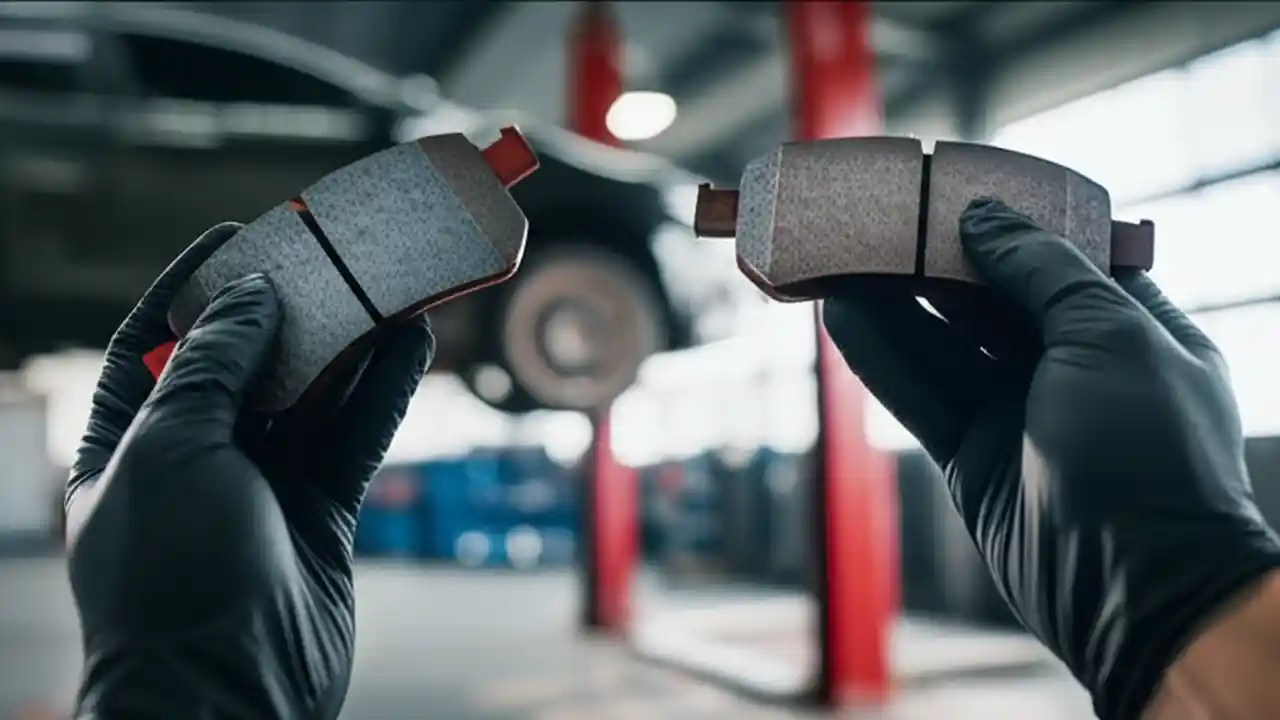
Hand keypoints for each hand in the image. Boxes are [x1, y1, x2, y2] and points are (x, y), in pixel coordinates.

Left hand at [65, 224, 432, 718]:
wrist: (229, 693)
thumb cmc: (173, 574)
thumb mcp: (173, 447)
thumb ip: (214, 365)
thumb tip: (251, 296)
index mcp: (129, 444)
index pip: (151, 343)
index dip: (193, 285)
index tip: (238, 233)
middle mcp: (194, 460)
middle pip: (246, 362)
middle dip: (286, 307)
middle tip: (330, 252)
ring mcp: (262, 489)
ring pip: (312, 396)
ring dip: (349, 343)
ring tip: (388, 285)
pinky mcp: (322, 515)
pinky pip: (356, 437)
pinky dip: (384, 390)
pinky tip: (412, 343)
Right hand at [822, 198, 1279, 719]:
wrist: (1132, 588)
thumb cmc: (1147, 451)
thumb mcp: (1111, 335)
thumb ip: (1042, 271)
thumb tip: (985, 216)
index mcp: (1130, 327)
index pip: (1059, 256)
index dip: (1005, 220)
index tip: (950, 186)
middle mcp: (1072, 366)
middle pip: (988, 296)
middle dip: (933, 258)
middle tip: (875, 217)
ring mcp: (1018, 413)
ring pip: (942, 343)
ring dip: (891, 301)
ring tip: (837, 256)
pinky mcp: (970, 456)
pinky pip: (917, 394)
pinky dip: (879, 356)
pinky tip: (840, 314)